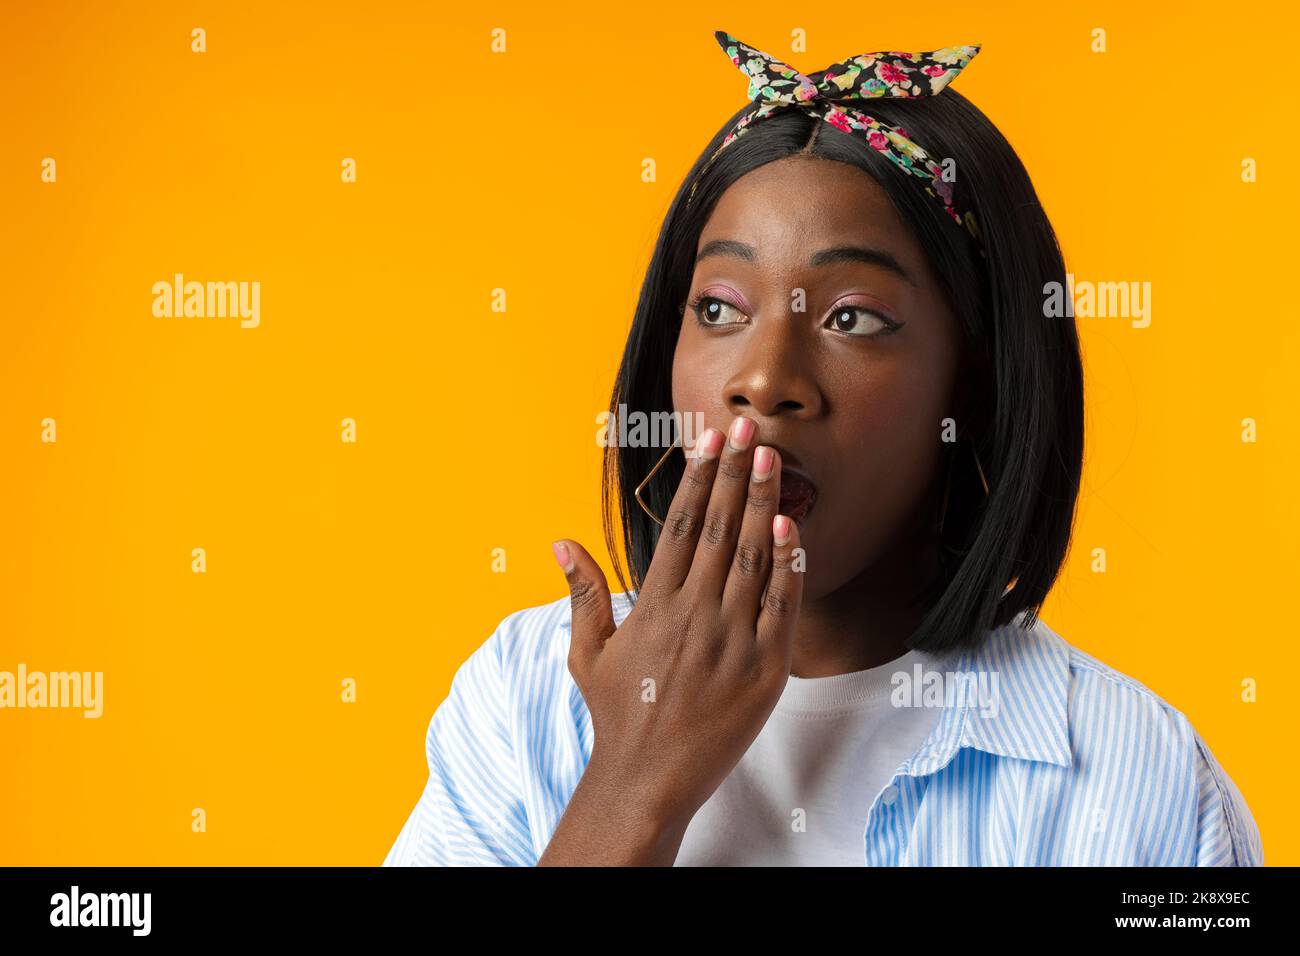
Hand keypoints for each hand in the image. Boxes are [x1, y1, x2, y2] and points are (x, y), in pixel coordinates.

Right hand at [552, 415, 804, 834]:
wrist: (649, 778)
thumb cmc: (617, 713)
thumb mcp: (587, 651)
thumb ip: (580, 591)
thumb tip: (560, 541)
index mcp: (654, 605)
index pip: (683, 525)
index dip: (699, 477)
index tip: (710, 439)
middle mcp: (695, 614)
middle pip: (722, 528)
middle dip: (736, 472)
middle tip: (749, 427)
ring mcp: (733, 639)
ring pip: (755, 556)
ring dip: (765, 502)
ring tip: (773, 459)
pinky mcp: (766, 667)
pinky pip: (782, 604)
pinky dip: (789, 564)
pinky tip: (793, 526)